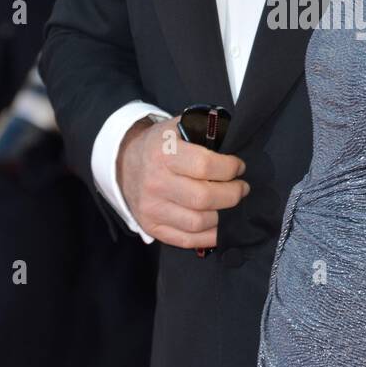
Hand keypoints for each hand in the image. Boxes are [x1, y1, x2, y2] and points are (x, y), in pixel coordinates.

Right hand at [117, 115, 249, 247]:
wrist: (124, 164)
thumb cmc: (161, 145)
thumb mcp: (178, 126)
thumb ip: (205, 129)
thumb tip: (233, 139)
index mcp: (164, 153)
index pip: (205, 165)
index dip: (230, 168)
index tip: (238, 167)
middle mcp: (155, 182)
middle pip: (204, 198)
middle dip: (232, 194)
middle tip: (241, 188)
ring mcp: (151, 208)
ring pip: (198, 222)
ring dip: (223, 216)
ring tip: (230, 204)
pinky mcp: (151, 227)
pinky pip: (186, 240)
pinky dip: (209, 236)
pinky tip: (219, 225)